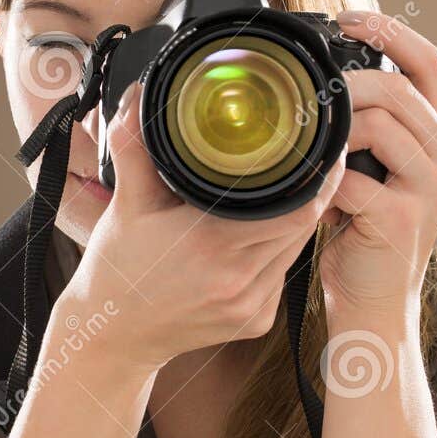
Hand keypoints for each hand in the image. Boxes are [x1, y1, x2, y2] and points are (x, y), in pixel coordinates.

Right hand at [52, 82, 343, 375]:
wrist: (113, 339)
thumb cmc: (117, 272)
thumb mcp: (126, 205)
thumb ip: (136, 148)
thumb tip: (139, 98)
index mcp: (214, 246)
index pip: (296, 207)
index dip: (318, 176)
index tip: (323, 147)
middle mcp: (240, 280)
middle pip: (304, 225)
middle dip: (313, 191)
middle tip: (316, 157)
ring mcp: (252, 306)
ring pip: (297, 249)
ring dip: (299, 219)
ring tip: (294, 189)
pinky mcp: (257, 322)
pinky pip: (283, 273)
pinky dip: (281, 248)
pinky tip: (265, 232)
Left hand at [316, 12, 436, 321]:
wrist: (373, 306)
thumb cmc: (365, 236)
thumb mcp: (376, 170)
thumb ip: (369, 126)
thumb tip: (328, 77)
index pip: (429, 62)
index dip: (388, 31)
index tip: (346, 20)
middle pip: (398, 89)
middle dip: (345, 83)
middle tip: (308, 95)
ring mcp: (431, 191)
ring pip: (378, 124)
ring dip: (332, 130)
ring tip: (310, 149)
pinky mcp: (402, 220)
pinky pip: (351, 177)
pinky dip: (320, 179)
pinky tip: (309, 190)